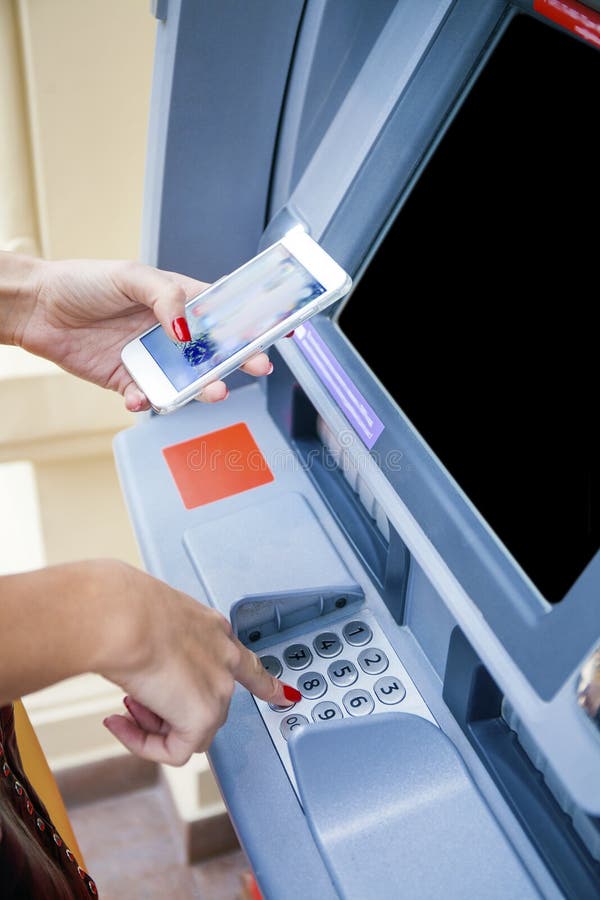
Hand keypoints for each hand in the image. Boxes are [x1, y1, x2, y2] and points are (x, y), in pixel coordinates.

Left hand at [18, 258, 271, 410]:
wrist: (37, 308)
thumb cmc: (83, 282)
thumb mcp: (131, 275)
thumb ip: (166, 297)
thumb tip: (187, 329)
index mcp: (177, 301)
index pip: (223, 312)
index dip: (252, 322)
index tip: (280, 331)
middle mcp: (169, 332)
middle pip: (213, 352)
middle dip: (237, 361)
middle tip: (256, 367)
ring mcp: (151, 359)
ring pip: (186, 381)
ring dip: (200, 389)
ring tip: (209, 392)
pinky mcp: (128, 381)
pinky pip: (147, 398)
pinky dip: (147, 402)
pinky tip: (138, 397)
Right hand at [98, 563, 296, 764]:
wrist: (124, 618)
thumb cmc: (124, 609)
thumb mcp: (150, 619)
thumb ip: (158, 645)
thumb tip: (140, 665)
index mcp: (214, 629)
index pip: (247, 663)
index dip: (265, 684)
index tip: (286, 696)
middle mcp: (224, 657)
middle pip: (209, 703)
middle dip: (167, 709)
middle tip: (135, 697)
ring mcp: (218, 688)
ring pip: (192, 729)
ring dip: (153, 725)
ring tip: (125, 705)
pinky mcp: (202, 717)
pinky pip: (175, 750)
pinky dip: (143, 744)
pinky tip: (122, 725)